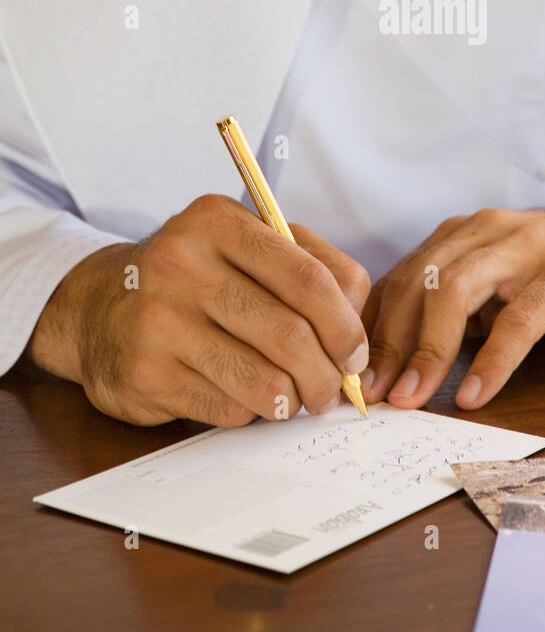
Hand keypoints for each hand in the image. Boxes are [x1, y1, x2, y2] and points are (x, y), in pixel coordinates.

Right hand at [26, 194, 369, 426]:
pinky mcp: (145, 373)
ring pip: (263, 381)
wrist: (99, 308)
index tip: (356, 354)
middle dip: (326, 375)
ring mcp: (159, 320)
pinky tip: (244, 395)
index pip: (307, 278)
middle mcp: (182, 264)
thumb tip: (358, 327)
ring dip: (294, 400)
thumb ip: (313, 267)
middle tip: (334, 391)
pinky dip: (251, 410)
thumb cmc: (196, 277)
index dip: (345, 325)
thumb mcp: (248, 246)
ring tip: (296, 398)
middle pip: (290, 335)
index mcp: (219, 221)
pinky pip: (228, 408)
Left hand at [362, 206, 544, 410]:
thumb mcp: (508, 288)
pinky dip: (491, 359)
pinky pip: (519, 319)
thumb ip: (465, 311)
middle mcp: (490, 232)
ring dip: (427, 351)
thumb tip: (410, 362)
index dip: (374, 328)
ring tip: (412, 398)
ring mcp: (529, 249)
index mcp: (468, 234)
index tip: (355, 377)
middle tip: (373, 395)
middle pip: (418, 283)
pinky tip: (473, 393)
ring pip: (455, 292)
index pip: (402, 278)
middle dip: (389, 343)